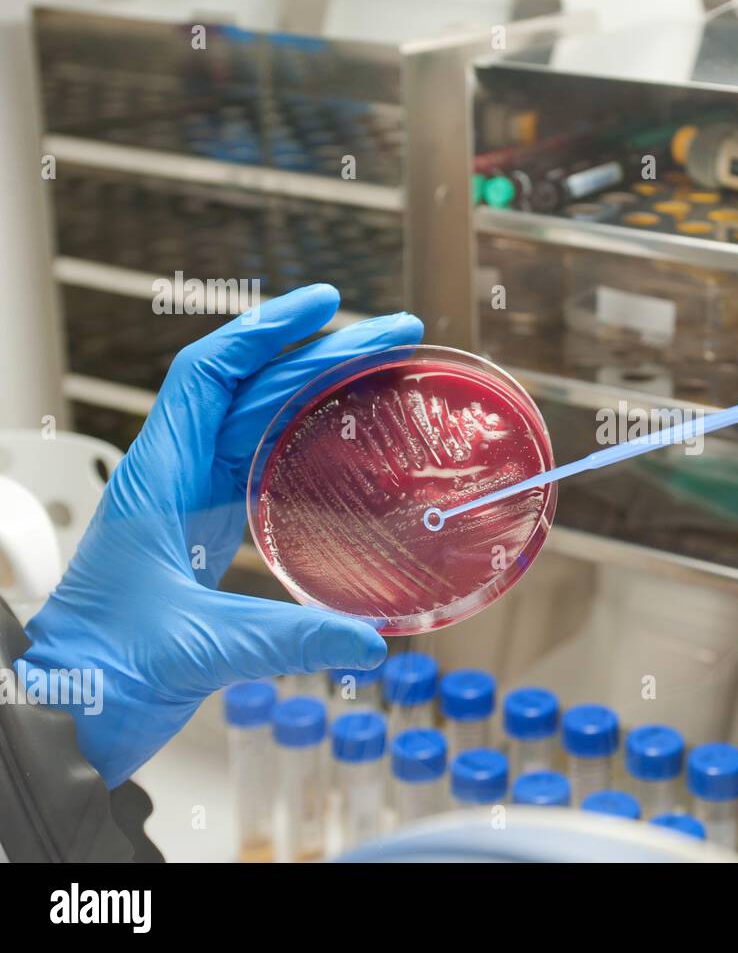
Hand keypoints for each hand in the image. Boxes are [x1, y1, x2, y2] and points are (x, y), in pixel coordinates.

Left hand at [19, 285, 423, 787]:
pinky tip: (350, 447)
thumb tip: (371, 638)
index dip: (266, 329)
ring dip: (318, 393)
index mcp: (158, 480)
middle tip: (392, 339)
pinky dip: (308, 443)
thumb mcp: (196, 650)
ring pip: (262, 424)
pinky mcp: (207, 533)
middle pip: (253, 392)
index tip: (324, 304)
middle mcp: (175, 478)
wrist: (68, 712)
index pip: (210, 375)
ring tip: (383, 376)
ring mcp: (191, 503)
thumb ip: (287, 641)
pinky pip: (263, 467)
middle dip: (322, 355)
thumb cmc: (102, 671)